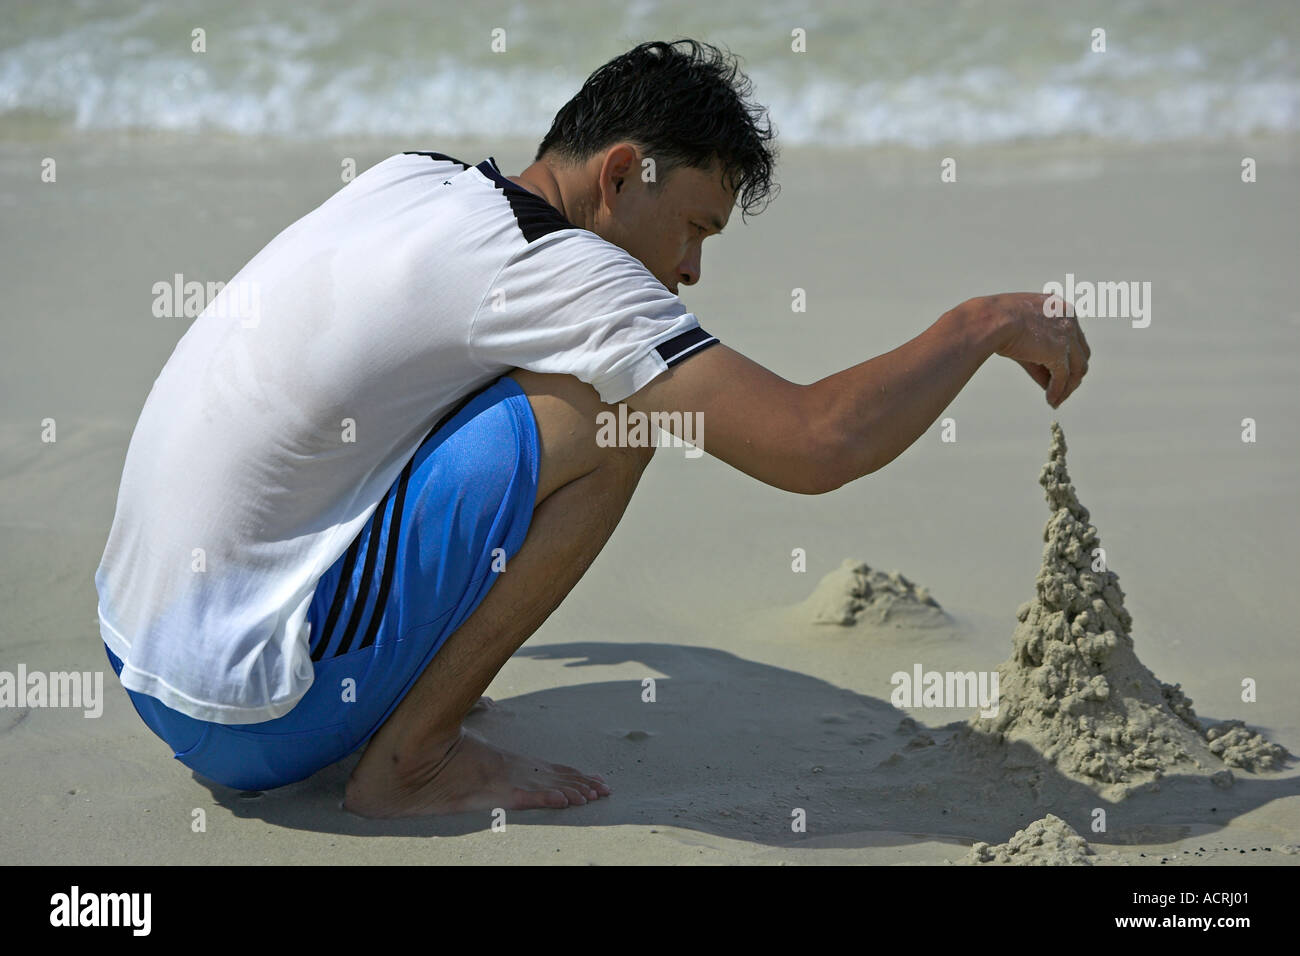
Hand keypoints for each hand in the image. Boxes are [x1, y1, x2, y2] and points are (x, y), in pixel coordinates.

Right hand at [972, 293, 1090, 407]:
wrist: (991, 319)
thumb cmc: (996, 322)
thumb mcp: (1021, 335)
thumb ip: (1037, 357)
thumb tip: (1048, 383)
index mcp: (1060, 308)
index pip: (1074, 338)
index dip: (1069, 358)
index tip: (1061, 373)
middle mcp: (1069, 319)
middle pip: (1081, 354)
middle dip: (1072, 375)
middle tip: (1061, 391)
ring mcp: (1067, 335)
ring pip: (1076, 369)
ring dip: (1067, 387)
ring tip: (1056, 401)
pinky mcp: (1059, 351)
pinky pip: (1063, 378)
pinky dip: (1058, 391)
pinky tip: (1051, 400)